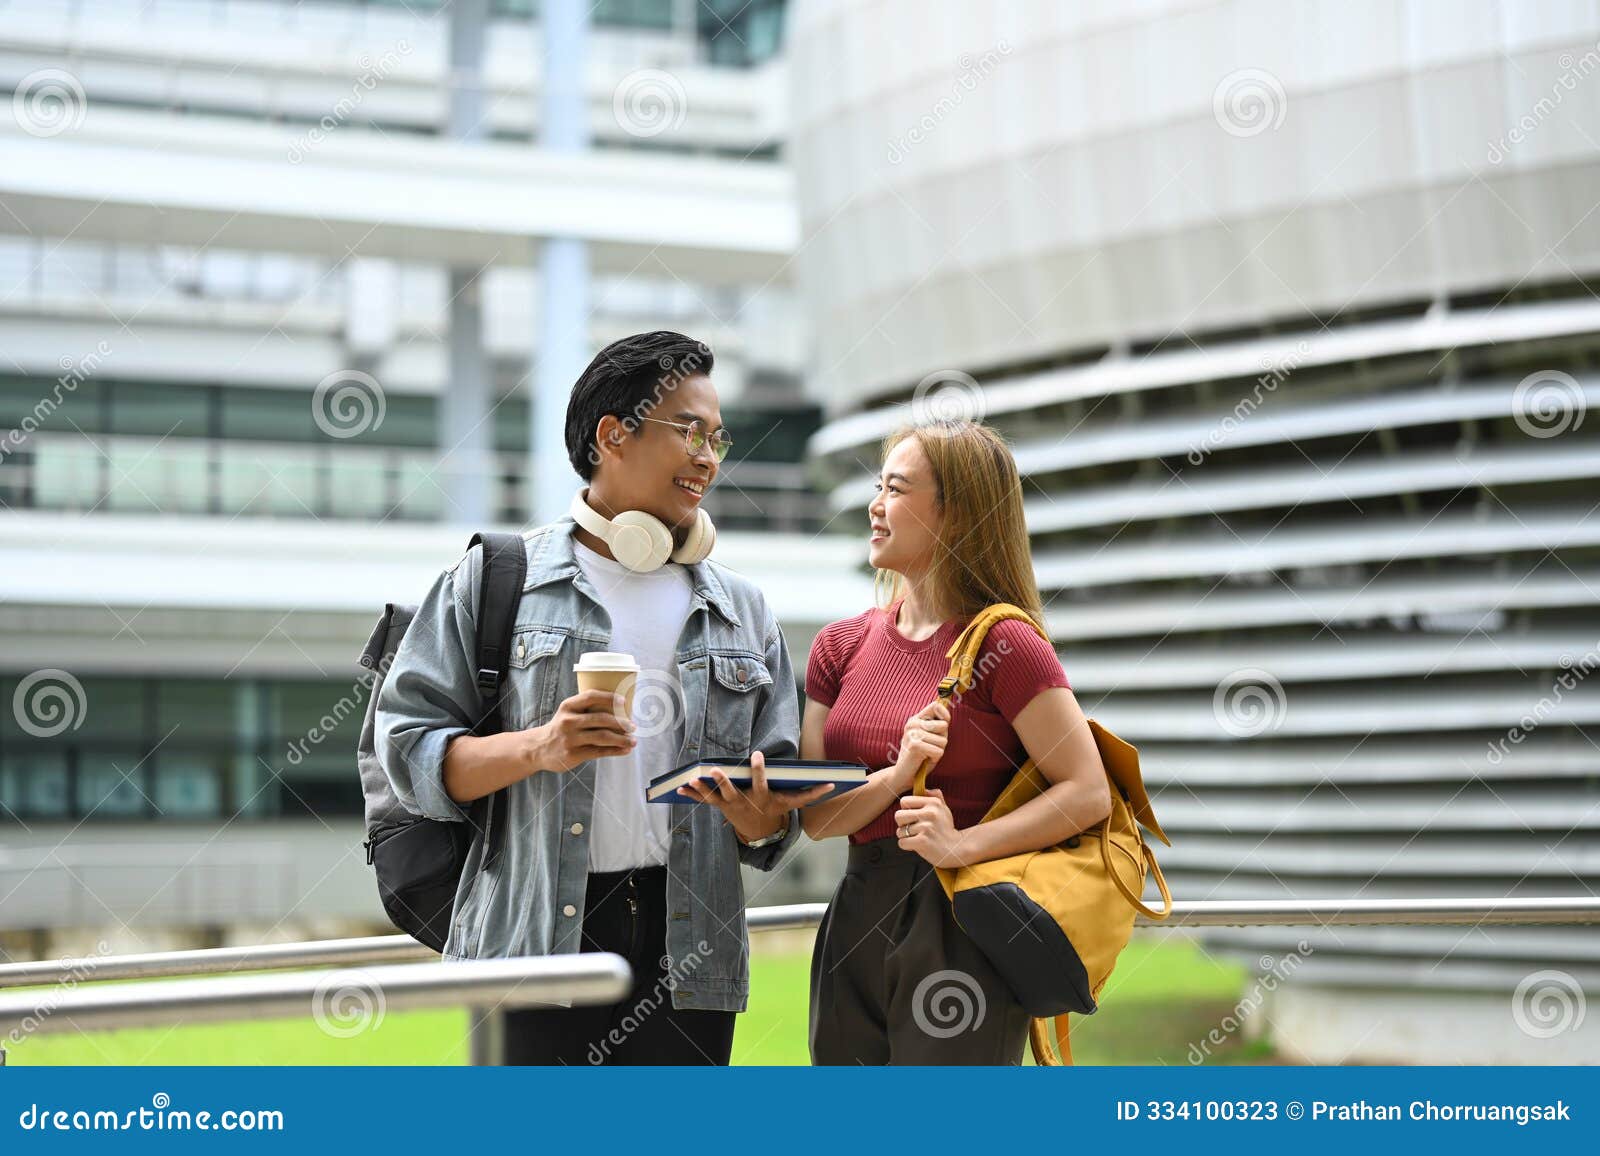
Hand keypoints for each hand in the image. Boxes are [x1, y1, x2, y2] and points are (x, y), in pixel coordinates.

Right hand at [530, 688, 635, 772]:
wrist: (538, 748)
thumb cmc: (561, 728)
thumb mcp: (567, 713)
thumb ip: (586, 709)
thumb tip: (620, 710)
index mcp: (568, 706)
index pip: (591, 696)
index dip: (609, 697)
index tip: (624, 702)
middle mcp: (568, 721)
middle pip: (601, 719)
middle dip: (621, 723)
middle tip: (633, 726)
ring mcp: (571, 738)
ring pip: (603, 737)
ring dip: (622, 739)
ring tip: (633, 741)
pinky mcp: (574, 754)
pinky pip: (599, 752)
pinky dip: (615, 751)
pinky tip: (625, 750)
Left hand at [675, 750, 832, 842]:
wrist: (759, 832)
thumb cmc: (775, 809)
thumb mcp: (792, 803)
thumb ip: (810, 794)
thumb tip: (833, 785)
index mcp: (762, 798)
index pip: (762, 782)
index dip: (761, 770)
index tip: (758, 754)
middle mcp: (744, 802)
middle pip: (733, 791)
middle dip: (724, 781)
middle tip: (716, 769)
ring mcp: (729, 806)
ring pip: (713, 797)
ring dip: (701, 789)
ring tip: (689, 780)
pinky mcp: (719, 807)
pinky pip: (703, 800)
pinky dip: (690, 795)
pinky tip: (677, 789)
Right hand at [887, 697, 950, 791]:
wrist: (902, 774)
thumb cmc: (920, 757)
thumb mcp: (929, 737)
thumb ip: (936, 726)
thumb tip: (947, 715)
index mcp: (916, 719)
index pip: (936, 706)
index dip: (945, 715)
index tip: (944, 726)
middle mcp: (912, 724)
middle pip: (943, 725)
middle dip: (942, 739)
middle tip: (930, 747)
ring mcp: (912, 734)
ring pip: (943, 740)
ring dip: (938, 751)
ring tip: (926, 754)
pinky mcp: (915, 745)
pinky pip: (939, 751)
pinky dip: (935, 758)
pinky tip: (924, 760)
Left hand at [895, 788, 969, 867]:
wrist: (957, 849)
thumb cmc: (946, 829)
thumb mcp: (944, 809)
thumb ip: (935, 797)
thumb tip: (924, 789)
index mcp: (933, 803)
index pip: (904, 801)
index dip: (905, 810)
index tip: (913, 817)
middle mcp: (930, 813)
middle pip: (898, 815)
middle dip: (902, 824)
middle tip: (913, 829)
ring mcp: (926, 827)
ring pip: (900, 831)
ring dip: (905, 837)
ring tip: (918, 838)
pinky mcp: (923, 841)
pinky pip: (902, 843)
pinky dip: (907, 846)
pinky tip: (917, 845)